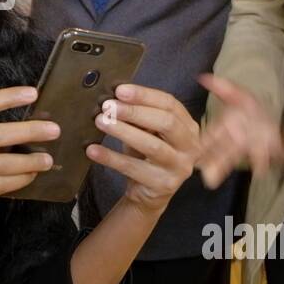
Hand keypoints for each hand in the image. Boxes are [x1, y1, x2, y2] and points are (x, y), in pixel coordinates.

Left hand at [88, 84, 197, 213]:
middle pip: (166, 123)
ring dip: (123, 131)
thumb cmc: (147, 154)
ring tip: (100, 121)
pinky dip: (111, 157)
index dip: (145, 95)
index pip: (170, 104)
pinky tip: (92, 149)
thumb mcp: (147, 132)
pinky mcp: (163, 185)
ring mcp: (179, 167)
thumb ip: (138, 116)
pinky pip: (134, 168)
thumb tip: (113, 97)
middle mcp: (190, 146)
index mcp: (188, 126)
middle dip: (135, 112)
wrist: (149, 193)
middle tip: (108, 106)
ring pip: (152, 146)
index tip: (119, 90)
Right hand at [195, 74, 283, 188]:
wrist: (266, 116)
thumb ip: (221, 87)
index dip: (203, 147)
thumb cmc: (246, 108)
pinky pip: (283, 154)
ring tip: (260, 171)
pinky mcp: (275, 149)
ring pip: (255, 157)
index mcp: (227, 130)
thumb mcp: (236, 94)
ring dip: (259, 162)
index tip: (195, 156)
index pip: (211, 139)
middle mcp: (239, 142)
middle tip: (209, 179)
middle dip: (218, 166)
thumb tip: (203, 77)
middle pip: (226, 156)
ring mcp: (257, 148)